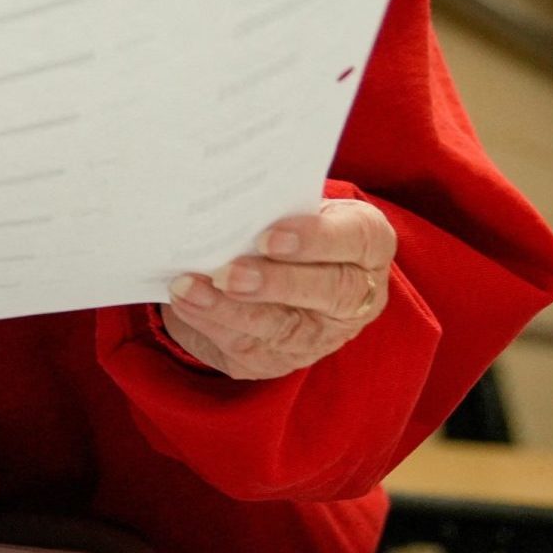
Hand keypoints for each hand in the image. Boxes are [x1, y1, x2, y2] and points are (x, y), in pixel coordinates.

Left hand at [162, 198, 396, 379]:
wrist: (274, 276)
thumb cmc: (284, 226)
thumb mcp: (292, 208)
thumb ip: (275, 204)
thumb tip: (230, 194)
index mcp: (366, 246)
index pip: (358, 240)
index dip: (317, 239)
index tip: (269, 236)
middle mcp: (356, 295)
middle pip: (328, 292)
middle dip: (274, 283)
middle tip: (229, 273)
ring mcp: (320, 333)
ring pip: (281, 326)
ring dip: (230, 308)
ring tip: (189, 287)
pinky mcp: (280, 358)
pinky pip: (247, 346)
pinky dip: (211, 322)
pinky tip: (185, 303)